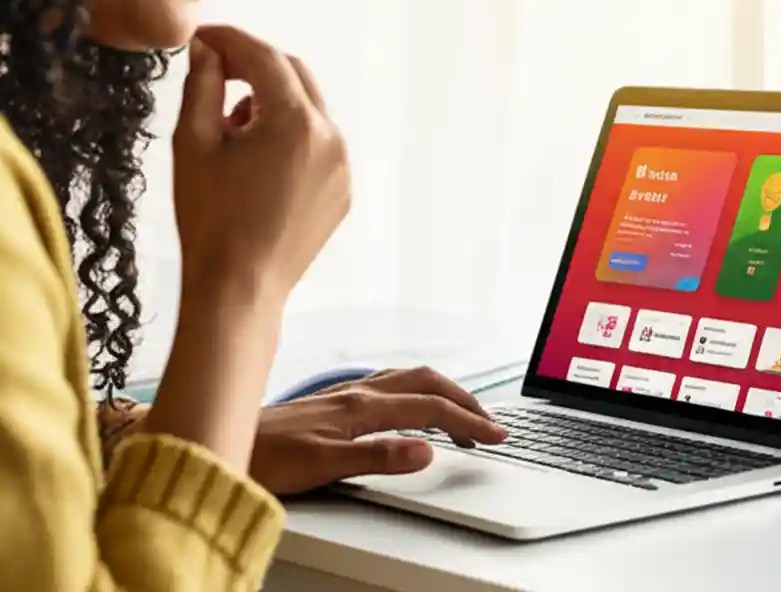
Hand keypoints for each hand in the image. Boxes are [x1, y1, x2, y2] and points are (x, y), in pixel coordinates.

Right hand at [173, 25, 349, 299]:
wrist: (240, 287)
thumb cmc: (210, 218)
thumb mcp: (193, 143)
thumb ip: (201, 85)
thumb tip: (206, 50)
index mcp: (296, 122)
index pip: (265, 57)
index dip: (230, 40)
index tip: (203, 38)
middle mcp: (332, 138)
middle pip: (295, 76)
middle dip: (255, 67)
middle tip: (215, 72)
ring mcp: (343, 166)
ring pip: (310, 111)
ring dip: (273, 104)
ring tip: (232, 130)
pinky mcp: (343, 190)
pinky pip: (319, 146)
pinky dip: (291, 137)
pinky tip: (256, 162)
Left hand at [247, 367, 507, 494]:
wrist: (219, 439)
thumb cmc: (264, 457)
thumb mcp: (323, 465)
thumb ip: (378, 457)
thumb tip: (427, 450)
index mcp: (362, 407)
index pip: (432, 408)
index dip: (469, 421)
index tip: (497, 435)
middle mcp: (358, 392)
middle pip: (429, 383)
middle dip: (466, 400)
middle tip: (491, 425)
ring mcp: (347, 393)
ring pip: (411, 379)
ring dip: (445, 392)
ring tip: (463, 414)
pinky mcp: (336, 400)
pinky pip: (392, 384)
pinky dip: (418, 391)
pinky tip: (413, 403)